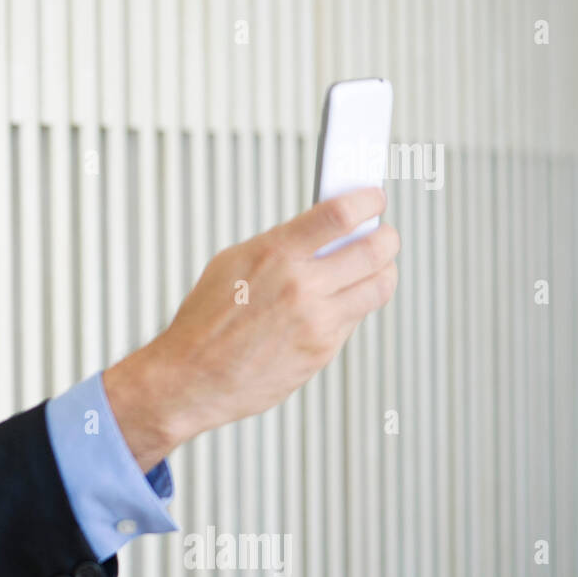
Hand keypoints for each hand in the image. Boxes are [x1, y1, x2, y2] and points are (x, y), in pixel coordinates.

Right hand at [103, 186, 398, 469]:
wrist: (190, 378)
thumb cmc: (205, 321)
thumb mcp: (232, 265)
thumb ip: (281, 246)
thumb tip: (326, 233)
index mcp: (274, 255)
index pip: (340, 215)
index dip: (367, 201)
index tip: (374, 199)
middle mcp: (300, 286)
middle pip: (374, 249)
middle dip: (387, 236)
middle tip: (384, 234)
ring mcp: (316, 321)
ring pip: (379, 286)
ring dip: (385, 270)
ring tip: (377, 266)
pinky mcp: (322, 351)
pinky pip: (356, 318)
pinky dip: (355, 304)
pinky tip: (341, 300)